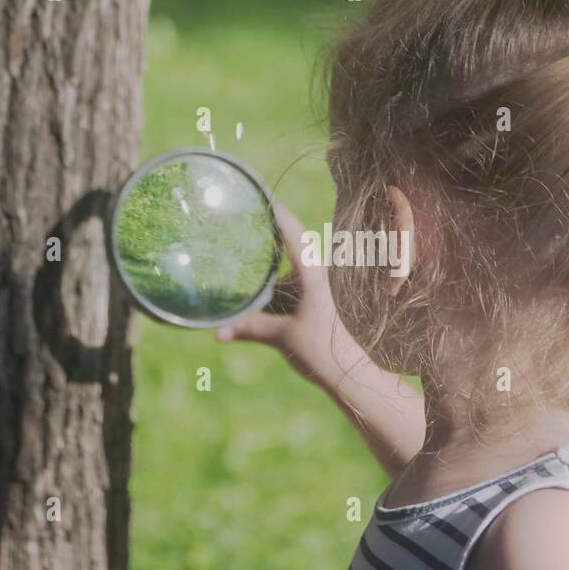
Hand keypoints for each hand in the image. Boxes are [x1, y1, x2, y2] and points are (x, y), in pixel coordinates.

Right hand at [216, 201, 424, 473]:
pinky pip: (289, 284)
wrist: (351, 375)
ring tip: (242, 248)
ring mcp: (316, 287)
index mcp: (313, 275)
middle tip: (243, 214)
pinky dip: (273, 285)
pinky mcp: (314, 301)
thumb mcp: (282, 337)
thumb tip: (217, 332)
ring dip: (268, 265)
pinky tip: (254, 287)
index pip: (292, 232)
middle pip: (287, 245)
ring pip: (287, 268)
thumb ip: (249, 329)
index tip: (260, 194)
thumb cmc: (322, 352)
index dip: (276, 212)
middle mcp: (316, 274)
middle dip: (267, 232)